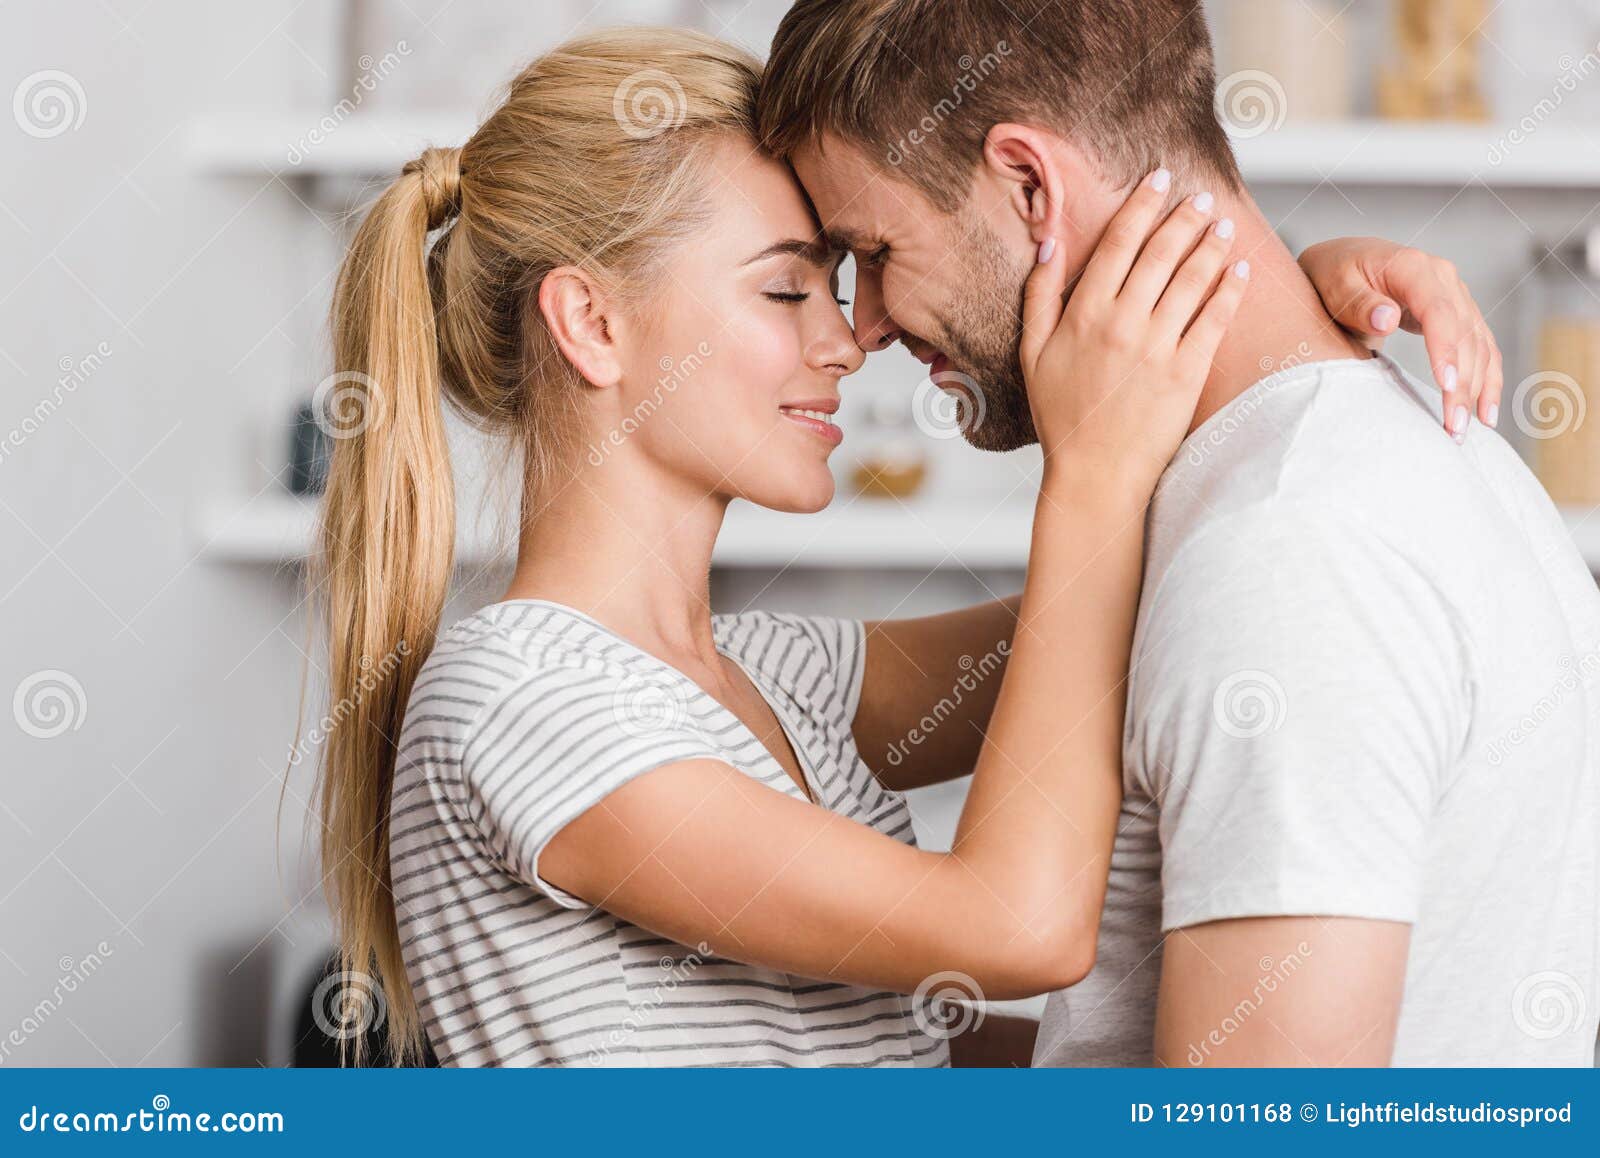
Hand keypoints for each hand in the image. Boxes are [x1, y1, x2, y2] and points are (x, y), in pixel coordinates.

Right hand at [1022, 171, 1248, 494]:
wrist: (1094, 474)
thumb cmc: (1062, 417)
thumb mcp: (1033, 354)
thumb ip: (1039, 296)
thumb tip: (1047, 245)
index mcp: (1083, 313)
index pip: (1118, 242)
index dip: (1141, 204)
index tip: (1159, 180)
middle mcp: (1121, 322)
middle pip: (1160, 252)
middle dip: (1185, 217)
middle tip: (1202, 197)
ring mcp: (1156, 346)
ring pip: (1192, 278)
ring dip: (1212, 245)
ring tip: (1225, 224)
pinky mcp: (1185, 372)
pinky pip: (1214, 319)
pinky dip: (1229, 290)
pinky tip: (1240, 270)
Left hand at [1299, 237, 1502, 437]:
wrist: (1343, 261)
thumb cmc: (1335, 274)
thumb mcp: (1336, 285)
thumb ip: (1360, 303)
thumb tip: (1386, 319)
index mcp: (1414, 268)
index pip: (1439, 311)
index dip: (1445, 348)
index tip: (1445, 384)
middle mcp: (1444, 279)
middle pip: (1464, 334)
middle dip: (1462, 383)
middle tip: (1452, 426)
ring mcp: (1456, 296)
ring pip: (1479, 345)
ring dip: (1477, 389)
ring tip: (1464, 430)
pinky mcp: (1458, 314)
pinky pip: (1481, 348)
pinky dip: (1487, 379)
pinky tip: (1485, 413)